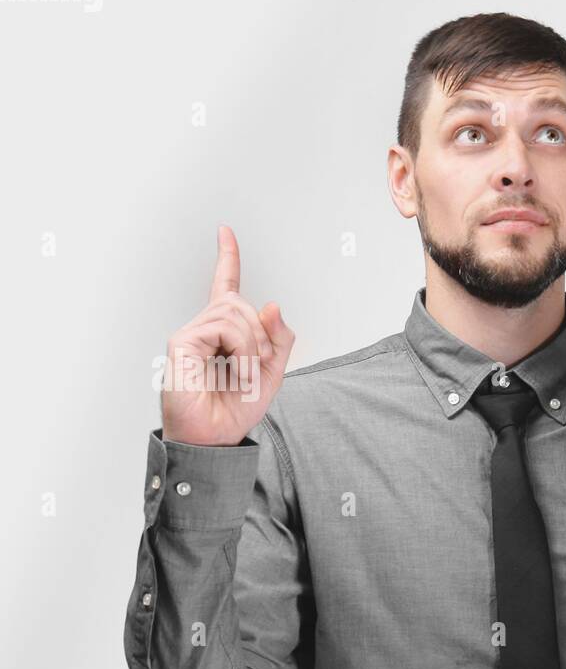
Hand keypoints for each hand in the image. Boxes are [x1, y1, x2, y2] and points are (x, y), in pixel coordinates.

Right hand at [161, 225, 295, 446]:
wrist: (215, 437)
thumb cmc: (235, 409)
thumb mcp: (273, 373)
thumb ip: (280, 339)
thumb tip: (272, 305)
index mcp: (225, 332)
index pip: (226, 287)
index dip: (227, 258)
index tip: (225, 231)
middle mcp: (205, 326)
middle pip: (245, 305)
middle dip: (262, 337)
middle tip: (256, 369)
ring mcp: (192, 332)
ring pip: (238, 313)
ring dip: (253, 347)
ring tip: (242, 374)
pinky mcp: (182, 340)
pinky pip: (225, 328)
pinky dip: (241, 351)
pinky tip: (232, 371)